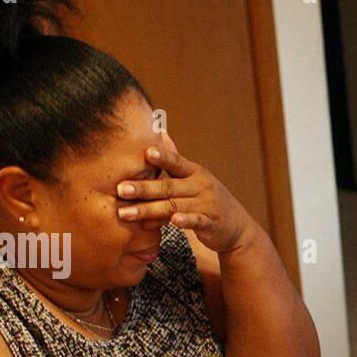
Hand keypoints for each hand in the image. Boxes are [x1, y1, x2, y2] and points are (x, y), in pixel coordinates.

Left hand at [117, 135, 255, 254]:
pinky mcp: (211, 223)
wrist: (236, 227)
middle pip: (168, 187)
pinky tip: (174, 221)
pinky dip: (185, 221)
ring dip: (149, 210)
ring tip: (125, 213)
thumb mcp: (195, 176)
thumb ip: (175, 159)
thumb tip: (159, 130)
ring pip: (174, 206)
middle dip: (142, 188)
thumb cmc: (207, 199)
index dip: (162, 157)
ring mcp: (207, 204)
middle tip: (120, 189)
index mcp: (195, 172)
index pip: (176, 162)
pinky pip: (196, 221)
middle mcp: (201, 186)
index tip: (146, 153)